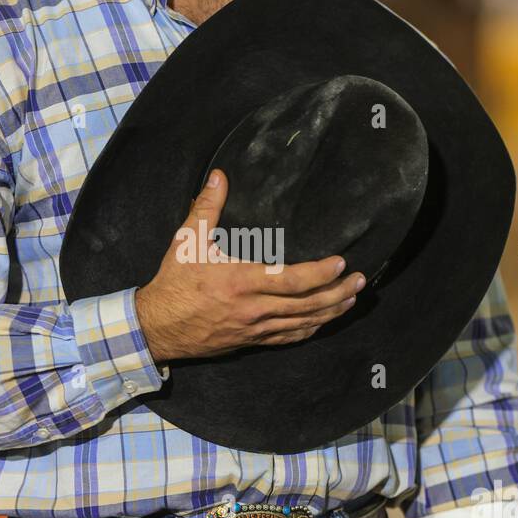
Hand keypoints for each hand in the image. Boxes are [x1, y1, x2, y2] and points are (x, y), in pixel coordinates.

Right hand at [134, 168, 365, 362]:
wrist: (157, 327)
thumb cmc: (173, 283)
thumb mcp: (187, 241)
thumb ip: (207, 207)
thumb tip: (219, 175)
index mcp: (241, 282)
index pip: (292, 280)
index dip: (321, 273)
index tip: (341, 262)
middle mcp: (253, 309)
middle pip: (307, 305)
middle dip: (338, 293)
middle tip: (360, 281)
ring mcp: (255, 328)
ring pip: (302, 324)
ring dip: (330, 312)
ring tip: (352, 300)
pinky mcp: (251, 341)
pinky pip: (288, 338)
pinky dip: (309, 330)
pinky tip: (322, 322)